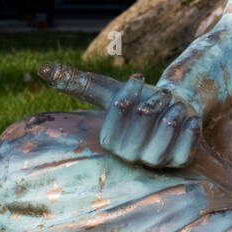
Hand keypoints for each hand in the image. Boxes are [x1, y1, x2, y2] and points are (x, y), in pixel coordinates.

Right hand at [38, 64, 200, 168]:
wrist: (176, 108)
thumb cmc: (140, 100)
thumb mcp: (110, 90)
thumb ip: (79, 83)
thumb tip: (42, 69)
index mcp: (110, 141)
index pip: (118, 110)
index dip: (131, 92)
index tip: (139, 78)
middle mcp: (130, 157)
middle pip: (144, 119)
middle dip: (156, 100)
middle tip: (162, 96)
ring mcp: (155, 162)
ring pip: (166, 128)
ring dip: (175, 108)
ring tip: (175, 105)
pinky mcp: (179, 162)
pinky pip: (186, 144)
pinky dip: (190, 125)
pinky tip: (189, 118)